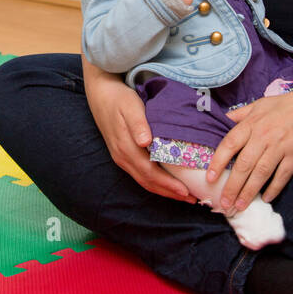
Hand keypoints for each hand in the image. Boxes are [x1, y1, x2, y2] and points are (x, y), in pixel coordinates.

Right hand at [83, 59, 193, 202]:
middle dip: (170, 193)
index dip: (168, 184)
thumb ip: (137, 124)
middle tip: (192, 199)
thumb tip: (144, 142)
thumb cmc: (119, 99)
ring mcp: (121, 158)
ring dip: (164, 190)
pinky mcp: (123, 155)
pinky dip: (156, 182)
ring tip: (183, 195)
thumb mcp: (130, 106)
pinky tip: (167, 183)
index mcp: (125, 148)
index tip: (185, 191)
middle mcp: (122, 158)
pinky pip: (141, 175)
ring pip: (144, 181)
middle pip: (148, 182)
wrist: (100, 94)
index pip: (150, 173)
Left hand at [205, 83, 292, 213]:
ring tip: (239, 206)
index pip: (230, 144)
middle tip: (224, 203)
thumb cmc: (285, 106)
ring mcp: (280, 147)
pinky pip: (283, 175)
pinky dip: (274, 188)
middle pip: (244, 165)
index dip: (218, 162)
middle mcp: (264, 136)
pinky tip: (266, 199)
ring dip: (249, 192)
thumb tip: (222, 120)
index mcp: (251, 124)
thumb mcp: (259, 105)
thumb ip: (240, 114)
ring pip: (261, 173)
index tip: (210, 178)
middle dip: (232, 186)